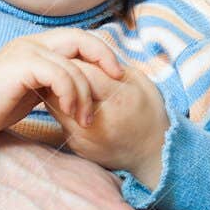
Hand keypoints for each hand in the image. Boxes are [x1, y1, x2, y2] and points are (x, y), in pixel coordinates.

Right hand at [0, 28, 126, 134]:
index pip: (78, 39)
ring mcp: (26, 51)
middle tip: (118, 80)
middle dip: (104, 57)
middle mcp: (33, 42)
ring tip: (86, 118)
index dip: (101, 53)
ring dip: (85, 93)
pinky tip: (71, 111)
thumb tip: (84, 89)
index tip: (117, 74)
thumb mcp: (34, 90)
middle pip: (81, 39)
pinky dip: (70, 92)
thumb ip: (55, 82)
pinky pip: (58, 74)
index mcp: (38, 45)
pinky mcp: (21, 65)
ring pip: (72, 64)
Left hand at [46, 59, 169, 189]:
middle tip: (72, 71)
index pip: (81, 72)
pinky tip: (78, 105)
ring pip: (55, 104)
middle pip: (62, 88)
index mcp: (117, 100)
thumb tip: (82, 57)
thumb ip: (110, 68)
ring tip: (75, 87)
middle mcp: (96, 122)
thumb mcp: (138, 81)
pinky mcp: (76, 145)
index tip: (84, 60)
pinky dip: (65, 108)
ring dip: (61, 92)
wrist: (154, 152)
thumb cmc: (150, 112)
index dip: (78, 62)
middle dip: (64, 76)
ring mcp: (83, 137)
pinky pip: (61, 119)